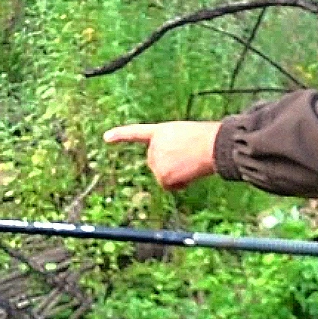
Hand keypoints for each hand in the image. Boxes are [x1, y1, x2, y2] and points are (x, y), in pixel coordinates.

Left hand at [104, 121, 220, 190]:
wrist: (212, 145)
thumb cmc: (207, 139)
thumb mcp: (185, 136)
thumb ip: (172, 147)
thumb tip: (176, 167)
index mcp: (161, 132)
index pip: (137, 132)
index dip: (121, 135)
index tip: (106, 137)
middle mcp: (154, 146)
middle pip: (155, 164)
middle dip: (169, 166)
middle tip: (188, 160)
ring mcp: (156, 160)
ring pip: (163, 177)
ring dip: (176, 176)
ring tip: (190, 164)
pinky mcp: (161, 174)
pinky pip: (169, 186)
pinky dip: (179, 185)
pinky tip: (188, 174)